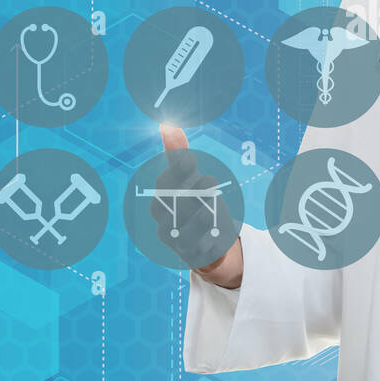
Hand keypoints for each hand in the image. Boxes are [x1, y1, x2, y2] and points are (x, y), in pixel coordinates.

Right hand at [156, 124, 242, 285]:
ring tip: (214, 203)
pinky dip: (206, 240)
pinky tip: (216, 229)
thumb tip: (166, 124)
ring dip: (199, 215)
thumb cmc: (195, 204)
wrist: (208, 241)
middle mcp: (164, 220)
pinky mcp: (191, 257)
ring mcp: (176, 240)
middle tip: (209, 181)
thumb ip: (178, 154)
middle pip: (169, 208)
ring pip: (182, 230)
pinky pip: (195, 250)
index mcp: (162, 198)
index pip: (164, 184)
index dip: (176, 172)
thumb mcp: (190, 179)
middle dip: (188, 193)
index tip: (191, 159)